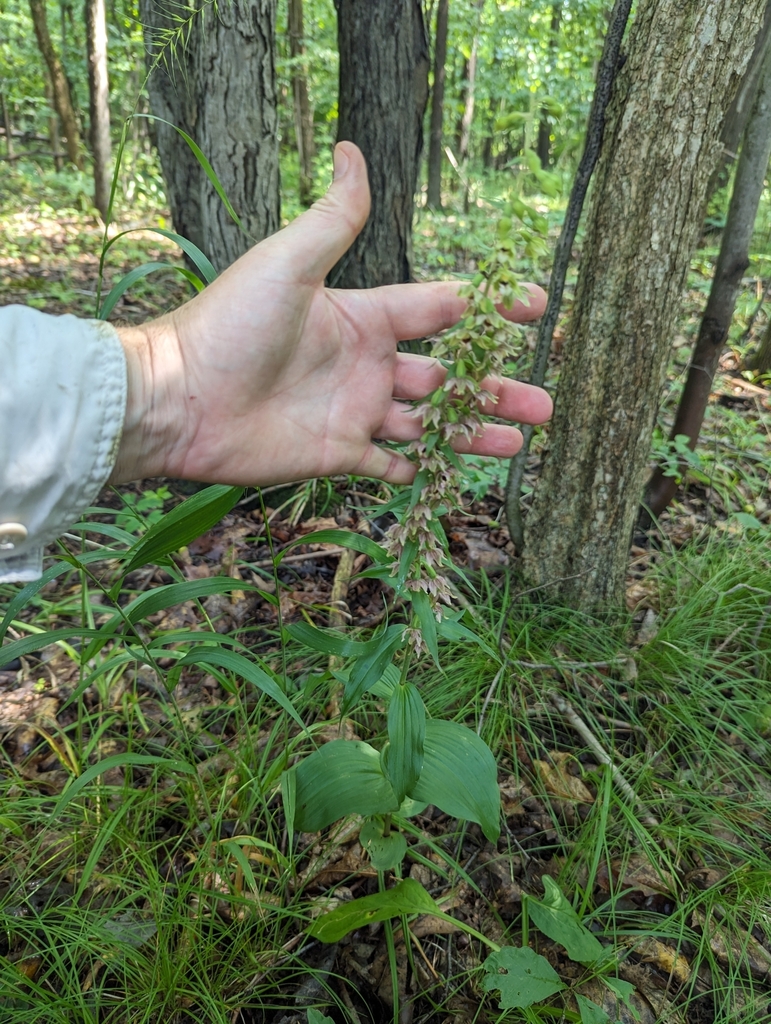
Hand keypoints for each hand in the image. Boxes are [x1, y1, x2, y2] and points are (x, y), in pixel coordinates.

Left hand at [112, 143, 550, 486]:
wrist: (179, 398)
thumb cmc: (230, 325)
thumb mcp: (288, 262)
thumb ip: (333, 218)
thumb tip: (352, 149)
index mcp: (363, 317)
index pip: (440, 308)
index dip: (489, 307)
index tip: (536, 307)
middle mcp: (365, 365)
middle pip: (447, 375)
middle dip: (495, 388)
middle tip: (544, 404)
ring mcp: (354, 412)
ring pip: (429, 424)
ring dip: (473, 432)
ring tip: (520, 442)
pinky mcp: (337, 455)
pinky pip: (388, 465)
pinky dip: (418, 471)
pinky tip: (449, 474)